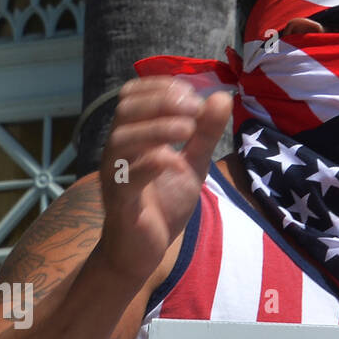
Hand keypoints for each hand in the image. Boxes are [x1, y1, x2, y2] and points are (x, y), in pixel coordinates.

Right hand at [98, 77, 232, 281]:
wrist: (142, 251)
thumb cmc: (163, 204)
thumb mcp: (192, 165)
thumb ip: (205, 134)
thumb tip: (222, 96)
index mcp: (133, 135)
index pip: (134, 95)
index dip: (160, 86)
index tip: (192, 92)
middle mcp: (118, 149)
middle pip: (126, 110)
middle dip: (160, 102)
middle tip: (194, 107)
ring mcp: (116, 174)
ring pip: (122, 139)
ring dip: (156, 128)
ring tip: (187, 129)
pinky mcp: (120, 201)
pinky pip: (125, 178)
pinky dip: (148, 165)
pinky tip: (171, 161)